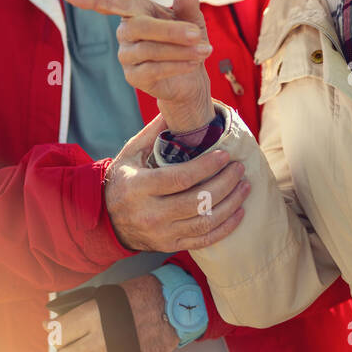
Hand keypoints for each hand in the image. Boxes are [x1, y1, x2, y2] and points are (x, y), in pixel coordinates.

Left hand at [49, 274, 179, 351]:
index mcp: (95, 314)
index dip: (56, 334)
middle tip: (70, 347)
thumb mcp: (104, 295)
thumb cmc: (138, 296)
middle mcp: (103, 338)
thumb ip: (74, 310)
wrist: (171, 307)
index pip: (59, 334)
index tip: (60, 334)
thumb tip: (48, 324)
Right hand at [66, 0, 213, 132]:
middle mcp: (125, 32)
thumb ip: (188, 8)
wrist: (191, 75)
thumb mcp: (193, 20)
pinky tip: (193, 62)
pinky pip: (153, 69)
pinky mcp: (134, 77)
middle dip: (169, 30)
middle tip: (197, 34)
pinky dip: (176, 65)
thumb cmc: (188, 40)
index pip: (111, 2)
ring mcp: (126, 55)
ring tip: (203, 49)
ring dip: (179, 50)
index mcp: (136, 11)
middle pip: (138, 26)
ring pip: (149, 50)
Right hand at [101, 114, 249, 251]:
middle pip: (197, 201)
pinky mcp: (170, 245)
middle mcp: (150, 214)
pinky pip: (203, 240)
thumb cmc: (123, 181)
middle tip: (239, 168)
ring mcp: (162, 233)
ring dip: (230, 204)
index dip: (206, 167)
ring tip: (244, 186)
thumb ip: (152, 132)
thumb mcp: (131, 154)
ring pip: (204, 222)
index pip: (180, 178)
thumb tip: (174, 106)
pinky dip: (225, 227)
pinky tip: (238, 212)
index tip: (224, 155)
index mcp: (139, 188)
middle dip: (224, 184)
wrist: (107, 220)